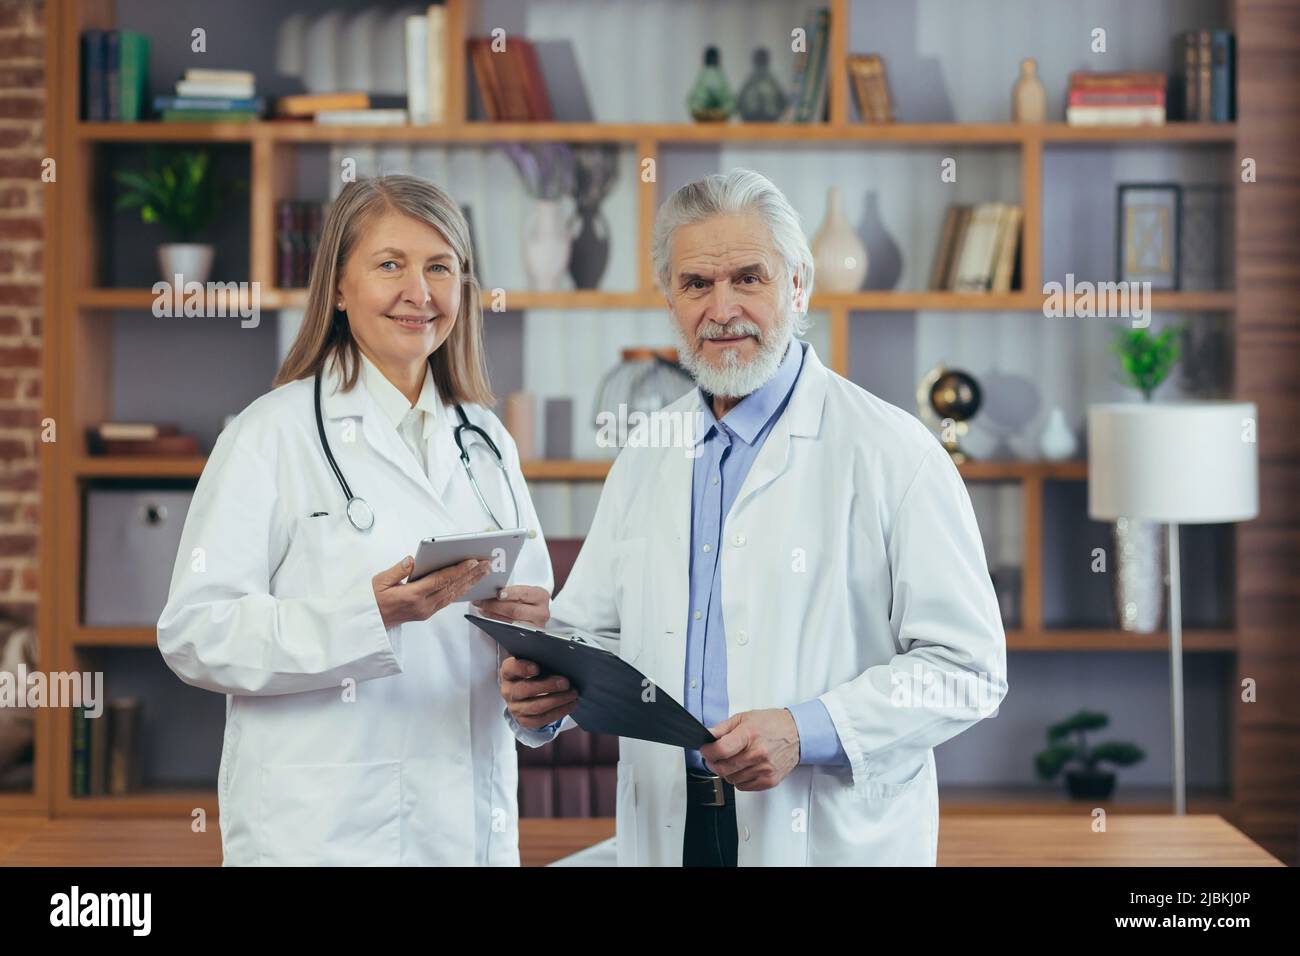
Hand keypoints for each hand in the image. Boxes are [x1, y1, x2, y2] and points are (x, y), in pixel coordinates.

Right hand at [371, 556, 489, 629]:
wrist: (369, 623)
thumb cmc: (372, 600)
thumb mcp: (379, 581)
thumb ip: (398, 570)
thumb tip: (412, 560)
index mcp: (412, 595)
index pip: (440, 580)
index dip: (458, 570)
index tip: (472, 561)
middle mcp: (422, 606)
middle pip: (451, 588)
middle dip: (470, 576)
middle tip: (486, 565)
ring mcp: (425, 612)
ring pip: (452, 596)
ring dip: (469, 584)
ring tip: (482, 573)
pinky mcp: (426, 614)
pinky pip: (446, 601)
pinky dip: (459, 591)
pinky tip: (468, 584)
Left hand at [471, 585, 549, 626]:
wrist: (534, 615)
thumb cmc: (527, 602)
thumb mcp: (524, 592)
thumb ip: (511, 591)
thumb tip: (491, 590)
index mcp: (541, 596)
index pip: (524, 594)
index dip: (510, 593)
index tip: (498, 594)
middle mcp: (541, 612)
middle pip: (516, 610)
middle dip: (495, 605)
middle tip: (482, 601)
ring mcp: (535, 626)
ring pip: (511, 622)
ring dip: (493, 615)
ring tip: (482, 609)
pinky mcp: (528, 636)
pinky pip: (510, 630)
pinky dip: (497, 623)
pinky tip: (489, 617)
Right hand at [499, 655, 578, 729]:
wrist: (530, 692)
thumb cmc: (535, 673)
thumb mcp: (535, 662)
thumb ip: (542, 659)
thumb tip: (562, 660)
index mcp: (508, 672)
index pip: (511, 668)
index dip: (522, 668)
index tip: (537, 668)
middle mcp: (508, 691)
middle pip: (524, 690)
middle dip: (548, 686)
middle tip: (566, 683)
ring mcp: (514, 707)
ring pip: (535, 707)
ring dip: (557, 700)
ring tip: (572, 694)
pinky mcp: (524, 720)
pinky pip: (540, 720)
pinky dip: (558, 712)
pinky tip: (570, 705)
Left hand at [698, 708, 800, 790]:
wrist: (797, 734)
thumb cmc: (772, 724)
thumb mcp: (744, 718)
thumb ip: (723, 728)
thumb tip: (708, 736)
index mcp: (750, 735)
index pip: (721, 750)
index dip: (708, 751)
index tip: (706, 750)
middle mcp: (758, 754)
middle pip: (723, 768)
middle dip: (713, 763)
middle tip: (714, 757)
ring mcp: (764, 769)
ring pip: (731, 779)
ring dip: (727, 771)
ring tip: (733, 760)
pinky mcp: (769, 781)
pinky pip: (743, 787)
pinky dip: (739, 779)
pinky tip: (744, 768)